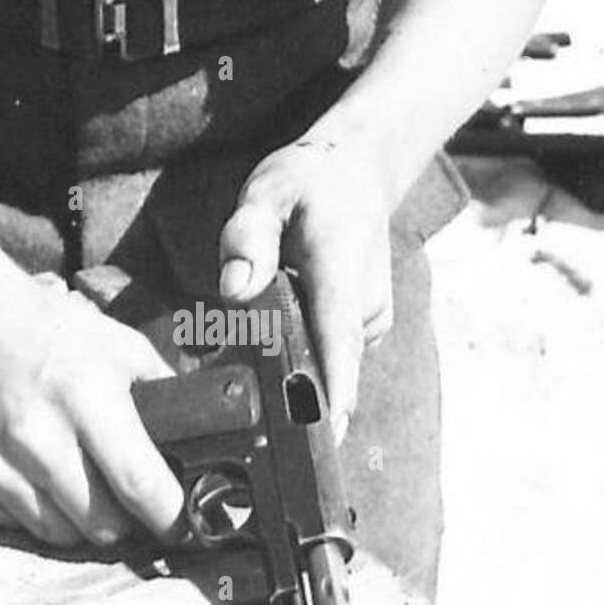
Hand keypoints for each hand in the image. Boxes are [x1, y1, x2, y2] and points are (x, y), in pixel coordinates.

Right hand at [0, 256, 183, 548]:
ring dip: (74, 520)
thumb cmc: (47, 330)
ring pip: (55, 533)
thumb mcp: (118, 345)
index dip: (168, 516)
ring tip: (74, 486)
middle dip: (121, 520)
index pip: (139, 482)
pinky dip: (24, 509)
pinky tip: (26, 473)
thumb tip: (199, 431)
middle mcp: (35, 435)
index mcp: (86, 398)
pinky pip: (6, 522)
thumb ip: (162, 389)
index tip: (179, 528)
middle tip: (120, 501)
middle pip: (100, 524)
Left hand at [218, 137, 391, 435]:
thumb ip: (247, 239)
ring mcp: (369, 320)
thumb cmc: (306, 183)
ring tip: (258, 333)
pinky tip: (281, 328)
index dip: (331, 389)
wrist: (357, 172)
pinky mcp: (363, 330)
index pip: (339, 337)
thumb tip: (234, 292)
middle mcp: (366, 302)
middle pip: (326, 364)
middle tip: (243, 398)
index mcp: (343, 268)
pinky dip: (300, 353)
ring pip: (323, 362)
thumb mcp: (266, 193)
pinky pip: (326, 354)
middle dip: (288, 388)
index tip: (324, 432)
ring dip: (290, 364)